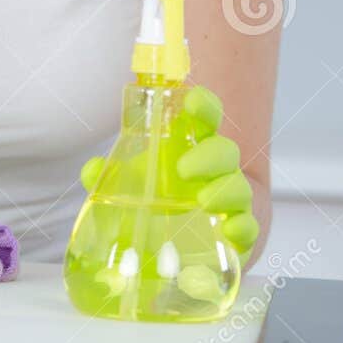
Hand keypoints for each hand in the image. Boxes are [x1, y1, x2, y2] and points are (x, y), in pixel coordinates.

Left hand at [79, 83, 258, 257]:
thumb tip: (92, 170)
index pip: (205, 117)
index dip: (203, 105)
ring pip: (238, 186)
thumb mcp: (132, 183)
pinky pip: (250, 227)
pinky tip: (231, 231)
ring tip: (203, 201)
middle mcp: (215, 171)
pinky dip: (244, 228)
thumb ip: (111, 174)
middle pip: (224, 150)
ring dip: (224, 190)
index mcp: (192, 147)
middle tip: (183, 169)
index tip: (192, 101)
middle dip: (208, 155)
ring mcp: (230, 201)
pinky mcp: (239, 232)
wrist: (189, 242)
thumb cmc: (162, 199)